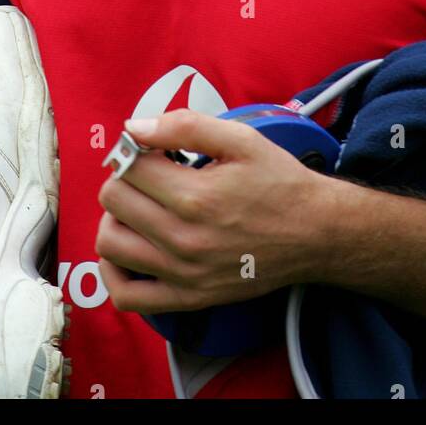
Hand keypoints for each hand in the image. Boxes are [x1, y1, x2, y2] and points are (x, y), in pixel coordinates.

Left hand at [95, 109, 330, 314]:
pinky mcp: (188, 298)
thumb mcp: (241, 138)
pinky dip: (115, 272)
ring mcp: (183, 274)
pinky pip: (127, 296)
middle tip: (151, 175)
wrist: (315, 233)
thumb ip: (185, 126)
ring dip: (116, 218)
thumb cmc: (278, 181)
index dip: (134, 150)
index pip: (129, 167)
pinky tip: (131, 247)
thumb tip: (134, 127)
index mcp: (195, 196)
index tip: (154, 151)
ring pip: (110, 244)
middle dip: (125, 178)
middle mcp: (184, 238)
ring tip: (141, 206)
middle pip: (114, 201)